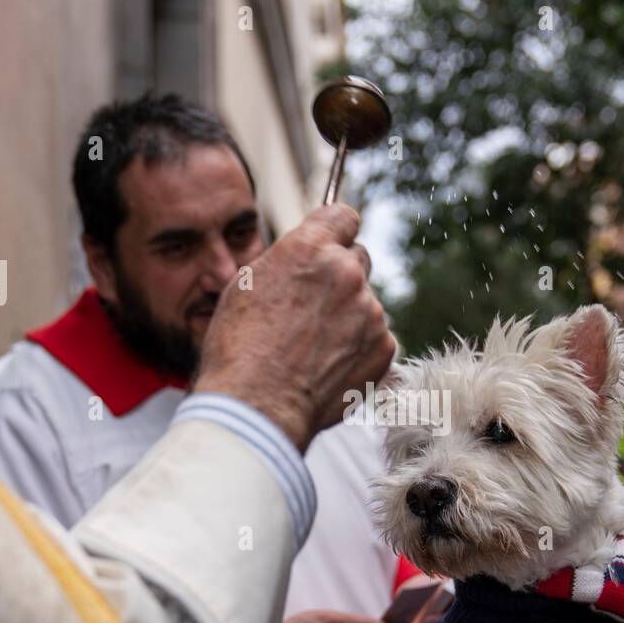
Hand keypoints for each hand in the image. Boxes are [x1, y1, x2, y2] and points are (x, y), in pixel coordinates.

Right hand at [195, 204, 396, 450]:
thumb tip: (304, 258)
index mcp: (310, 248)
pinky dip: (358, 349)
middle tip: (312, 308)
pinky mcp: (383, 347)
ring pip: (365, 304)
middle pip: (358, 259)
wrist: (258, 406)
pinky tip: (327, 366)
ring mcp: (370, 311)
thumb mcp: (248, 285)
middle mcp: (347, 272)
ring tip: (312, 348)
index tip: (333, 243)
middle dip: (340, 276)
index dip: (336, 231)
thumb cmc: (239, 347)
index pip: (344, 216)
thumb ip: (288, 262)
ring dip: (347, 317)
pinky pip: (375, 338)